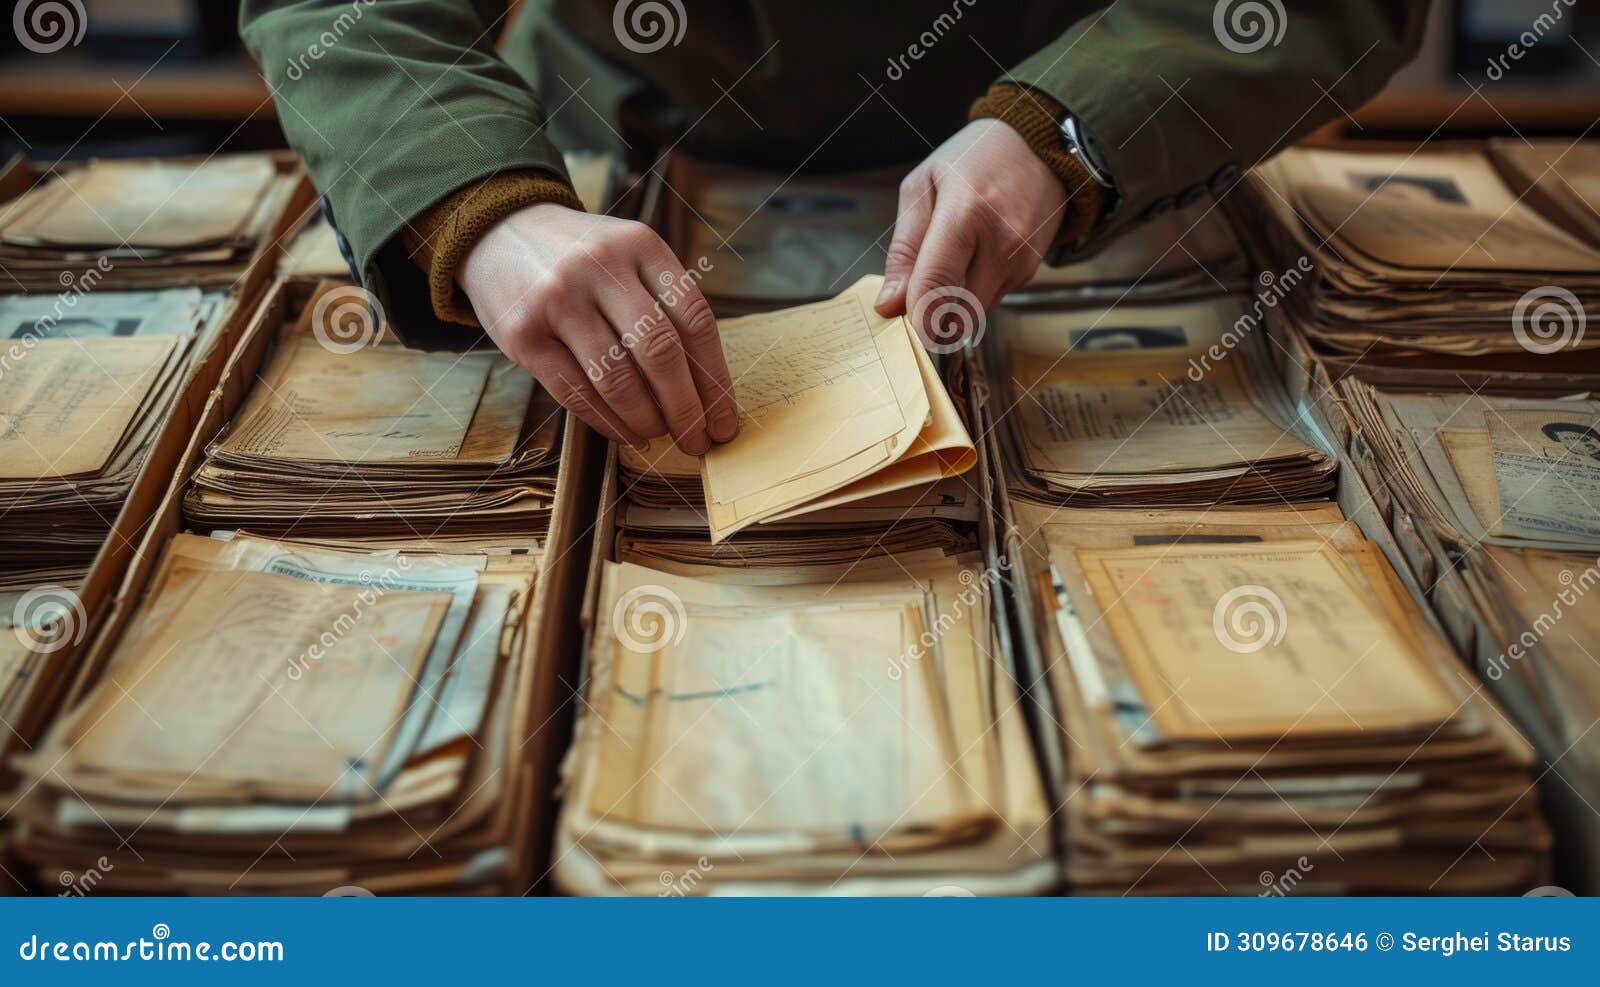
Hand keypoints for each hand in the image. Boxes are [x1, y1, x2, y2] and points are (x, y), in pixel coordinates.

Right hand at [458, 202, 736, 454]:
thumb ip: (666, 305)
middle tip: (697, 441)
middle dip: (686, 409)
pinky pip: (574, 393)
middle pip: (660, 352)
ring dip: (646, 419)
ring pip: (617, 379)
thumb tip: (706, 391)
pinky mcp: (523, 335)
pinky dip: (607, 422)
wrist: (500, 232)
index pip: (695, 320)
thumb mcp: (630, 256)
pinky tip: (626, 434)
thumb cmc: (584, 258)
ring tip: (660, 435)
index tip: (724, 421)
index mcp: (642, 245)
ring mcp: (558, 300)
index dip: (715, 380)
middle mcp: (601, 267)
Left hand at [874, 118, 1066, 345]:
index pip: (936, 284)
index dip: (914, 314)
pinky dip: (970, 293)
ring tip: (945, 263)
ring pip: (971, 314)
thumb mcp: (923, 187)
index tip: (898, 322)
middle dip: (927, 317)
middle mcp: (1001, 242)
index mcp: (967, 211)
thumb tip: (889, 304)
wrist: (1041, 150)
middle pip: (955, 312)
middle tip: (911, 296)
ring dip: (949, 306)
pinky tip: (971, 259)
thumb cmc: (973, 160)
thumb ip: (903, 249)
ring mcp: (1020, 261)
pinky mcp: (1029, 273)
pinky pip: (987, 301)